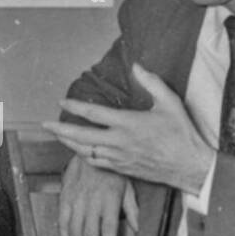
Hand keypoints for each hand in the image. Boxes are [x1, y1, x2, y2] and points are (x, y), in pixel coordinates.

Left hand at [46, 65, 213, 194]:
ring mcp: (119, 158)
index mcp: (128, 123)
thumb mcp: (170, 103)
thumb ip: (152, 82)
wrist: (189, 166)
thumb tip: (137, 66)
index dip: (74, 107)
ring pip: (85, 152)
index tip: (61, 102)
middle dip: (60, 129)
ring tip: (58, 136)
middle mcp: (119, 142)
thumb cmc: (181, 134)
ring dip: (69, 143)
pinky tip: (79, 152)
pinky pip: (97, 163)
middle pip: (81, 136)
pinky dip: (84, 157)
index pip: (94, 114)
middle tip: (45, 125)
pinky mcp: (122, 169)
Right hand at [58, 155, 140, 235]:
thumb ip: (132, 208)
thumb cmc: (112, 168)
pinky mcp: (65, 197)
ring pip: (75, 231)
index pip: (108, 229)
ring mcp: (76, 200)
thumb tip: (138, 228)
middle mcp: (92, 201)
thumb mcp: (127, 185)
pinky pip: (63, 220)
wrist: (90, 147)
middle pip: (90, 234)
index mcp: (110, 200)